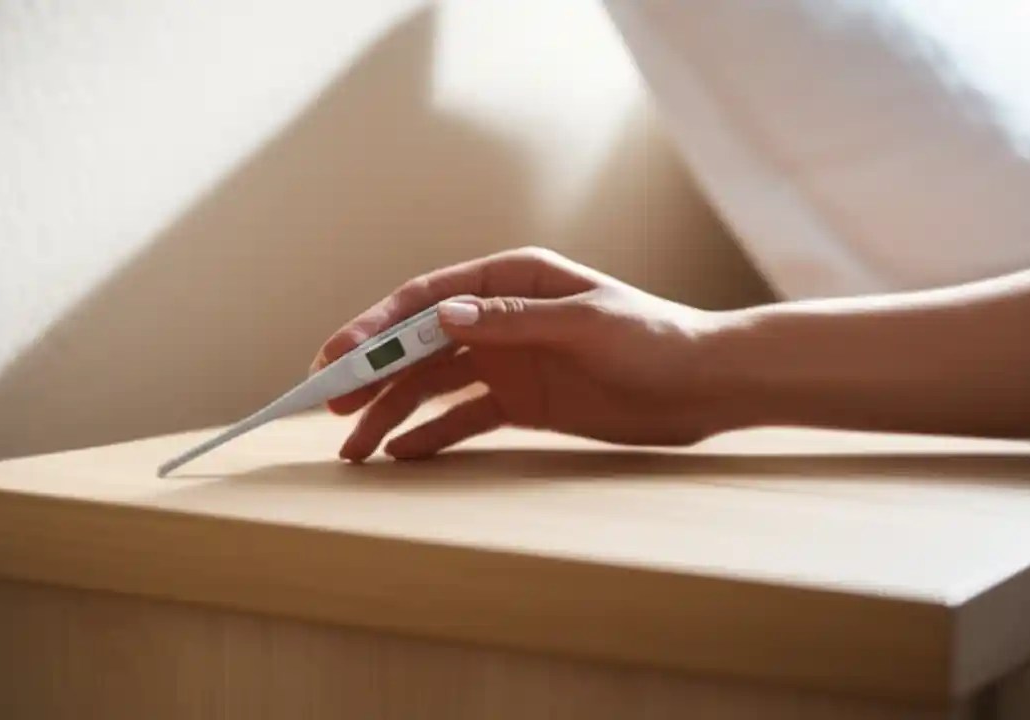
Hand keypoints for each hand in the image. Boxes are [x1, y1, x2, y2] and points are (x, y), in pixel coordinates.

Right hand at [311, 247, 741, 460]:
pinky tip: (398, 454)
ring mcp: (509, 361)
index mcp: (511, 281)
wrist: (704, 385)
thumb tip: (440, 316)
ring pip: (434, 385)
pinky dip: (431, 435)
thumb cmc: (656, 338)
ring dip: (392, 412)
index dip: (377, 328)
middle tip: (325, 404)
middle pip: (419, 344)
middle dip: (370, 373)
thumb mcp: (585, 324)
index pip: (427, 301)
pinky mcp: (523, 401)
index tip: (338, 358)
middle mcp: (501, 318)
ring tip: (353, 449)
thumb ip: (513, 322)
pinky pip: (464, 417)